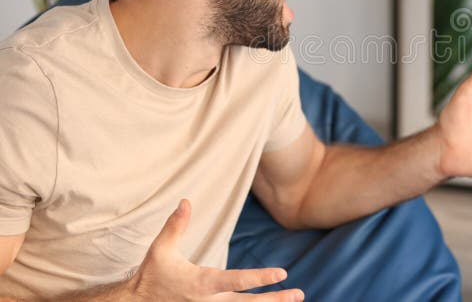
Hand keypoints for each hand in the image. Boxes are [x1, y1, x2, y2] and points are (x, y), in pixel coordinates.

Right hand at [127, 200, 302, 300]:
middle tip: (298, 293)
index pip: (236, 280)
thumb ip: (176, 226)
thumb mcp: (161, 249)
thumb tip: (185, 201)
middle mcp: (209, 301)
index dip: (260, 278)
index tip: (282, 273)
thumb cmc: (152, 276)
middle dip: (274, 300)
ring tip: (294, 299)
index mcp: (201, 283)